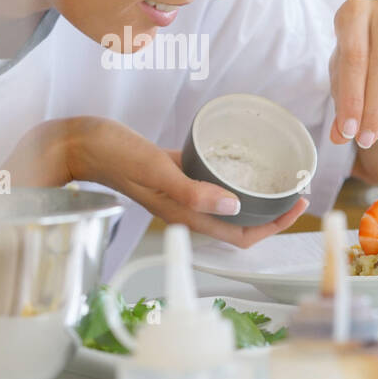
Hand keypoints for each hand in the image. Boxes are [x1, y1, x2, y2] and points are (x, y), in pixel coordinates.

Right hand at [0, 117, 307, 247]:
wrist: (79, 142)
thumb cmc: (112, 155)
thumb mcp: (155, 169)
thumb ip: (192, 191)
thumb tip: (235, 206)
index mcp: (184, 216)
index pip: (241, 235)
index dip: (274, 225)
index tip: (298, 203)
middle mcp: (185, 210)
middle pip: (240, 224)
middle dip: (273, 213)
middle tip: (298, 189)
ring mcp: (180, 193)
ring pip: (227, 204)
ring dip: (256, 196)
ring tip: (280, 175)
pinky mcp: (174, 174)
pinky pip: (211, 182)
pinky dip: (232, 177)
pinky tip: (243, 157)